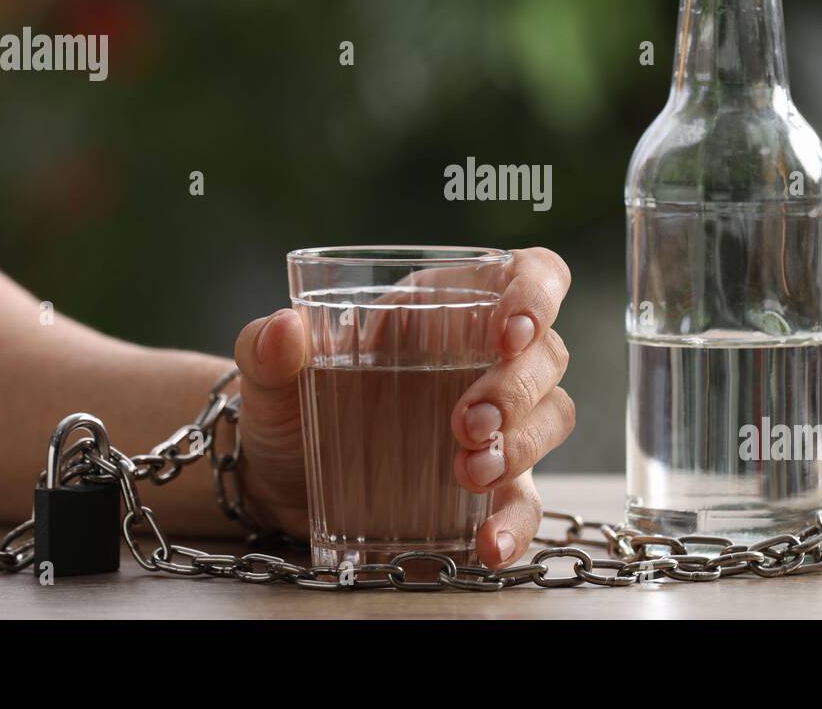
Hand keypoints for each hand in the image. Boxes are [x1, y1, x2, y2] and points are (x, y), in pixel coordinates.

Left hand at [230, 246, 574, 568]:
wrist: (279, 479)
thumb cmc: (291, 403)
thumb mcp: (271, 372)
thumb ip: (268, 348)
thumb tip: (282, 330)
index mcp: (448, 305)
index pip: (530, 275)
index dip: (536, 294)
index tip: (510, 331)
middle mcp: (486, 357)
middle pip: (548, 353)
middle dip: (516, 388)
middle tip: (465, 423)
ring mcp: (500, 421)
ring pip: (553, 417)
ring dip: (522, 445)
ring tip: (468, 472)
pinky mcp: (494, 483)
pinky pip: (528, 499)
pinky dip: (517, 522)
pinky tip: (490, 545)